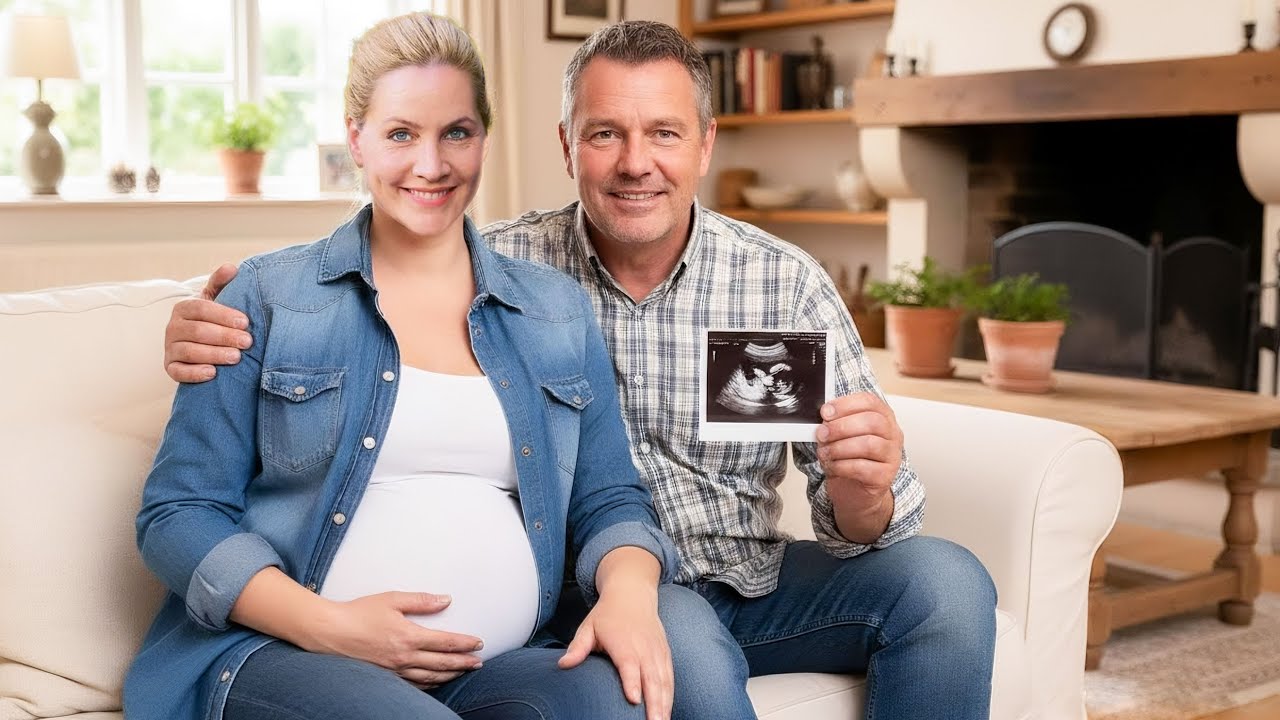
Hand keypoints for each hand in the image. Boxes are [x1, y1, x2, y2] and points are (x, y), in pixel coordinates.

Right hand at [164, 263, 252, 382]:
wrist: (200, 344)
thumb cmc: (212, 320)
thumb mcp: (216, 299)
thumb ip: (221, 283)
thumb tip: (231, 268)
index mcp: (184, 308)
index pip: (201, 308)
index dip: (224, 315)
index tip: (245, 322)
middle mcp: (173, 327)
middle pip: (197, 331)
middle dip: (225, 336)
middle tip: (247, 342)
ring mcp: (170, 348)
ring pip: (190, 351)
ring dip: (214, 354)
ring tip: (236, 357)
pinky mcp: (170, 367)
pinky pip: (178, 372)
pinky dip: (194, 373)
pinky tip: (212, 373)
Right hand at [317, 591, 484, 688]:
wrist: (330, 632)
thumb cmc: (359, 613)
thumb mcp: (392, 599)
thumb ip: (421, 601)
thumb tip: (445, 600)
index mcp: (408, 637)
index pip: (446, 643)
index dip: (465, 644)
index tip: (479, 643)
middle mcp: (404, 657)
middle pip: (442, 663)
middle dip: (463, 662)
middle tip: (478, 662)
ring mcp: (395, 670)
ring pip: (430, 677)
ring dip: (450, 675)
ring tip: (463, 671)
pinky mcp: (386, 676)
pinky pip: (414, 684)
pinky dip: (430, 684)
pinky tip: (436, 681)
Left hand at [559, 586, 671, 719]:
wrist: (632, 594)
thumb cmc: (607, 615)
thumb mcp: (589, 627)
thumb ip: (578, 647)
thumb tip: (562, 664)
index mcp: (623, 642)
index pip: (629, 664)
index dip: (632, 682)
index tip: (634, 700)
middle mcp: (644, 647)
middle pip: (651, 677)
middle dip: (654, 703)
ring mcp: (657, 652)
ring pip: (664, 681)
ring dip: (665, 704)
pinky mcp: (665, 655)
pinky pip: (670, 678)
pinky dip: (670, 696)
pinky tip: (666, 714)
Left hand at [815, 392, 902, 541]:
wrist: (856, 491)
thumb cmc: (850, 458)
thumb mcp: (843, 435)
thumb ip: (836, 422)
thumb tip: (823, 417)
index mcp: (883, 417)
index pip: (870, 402)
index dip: (845, 404)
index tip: (825, 412)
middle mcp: (892, 434)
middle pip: (871, 422)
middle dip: (841, 427)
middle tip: (822, 434)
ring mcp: (892, 456)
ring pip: (868, 444)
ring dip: (839, 447)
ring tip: (824, 452)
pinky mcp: (884, 476)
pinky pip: (862, 468)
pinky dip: (841, 465)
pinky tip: (832, 466)